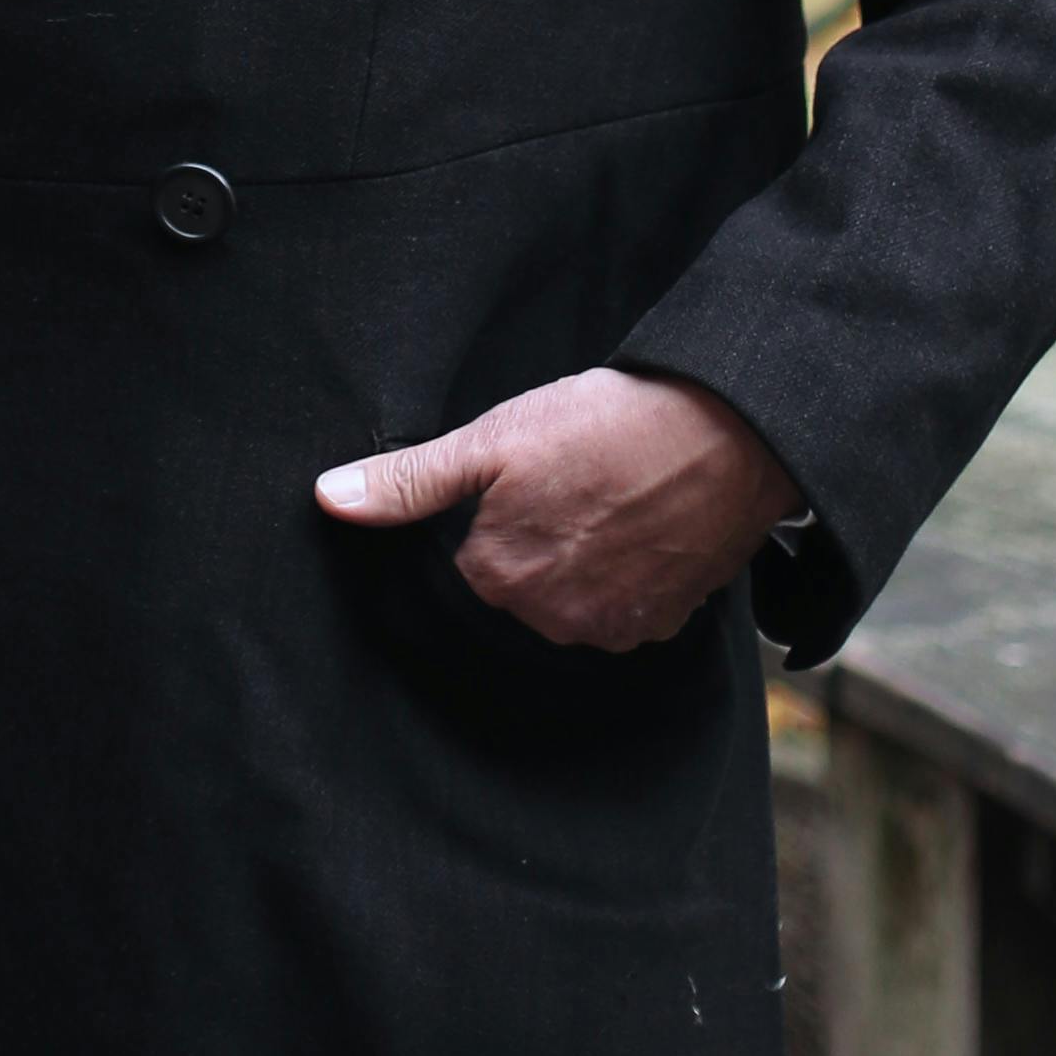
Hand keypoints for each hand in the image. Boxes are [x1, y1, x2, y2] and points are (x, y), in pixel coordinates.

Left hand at [315, 365, 799, 653]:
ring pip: (572, 598)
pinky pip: (625, 607)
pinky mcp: (665, 624)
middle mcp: (553, 622)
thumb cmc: (603, 425)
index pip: (469, 560)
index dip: (493, 513)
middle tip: (571, 478)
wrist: (726, 433)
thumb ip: (410, 483)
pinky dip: (628, 573)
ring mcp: (615, 630)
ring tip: (610, 495)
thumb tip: (328, 499)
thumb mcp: (492, 437)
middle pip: (520, 585)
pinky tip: (642, 522)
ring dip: (582, 559)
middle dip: (537, 538)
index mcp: (498, 578)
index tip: (525, 477)